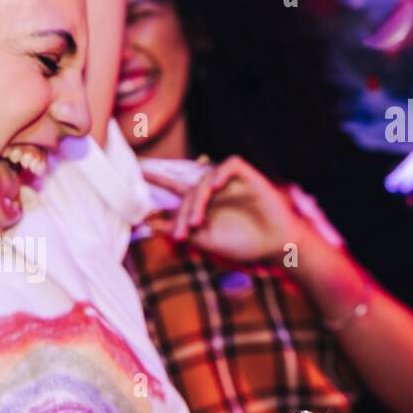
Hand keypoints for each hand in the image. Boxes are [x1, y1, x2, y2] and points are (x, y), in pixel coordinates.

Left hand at [143, 156, 312, 263]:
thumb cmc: (242, 245)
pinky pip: (231, 165)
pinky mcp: (248, 176)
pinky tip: (215, 187)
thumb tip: (151, 225)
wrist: (275, 247)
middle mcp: (214, 190)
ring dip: (197, 202)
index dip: (157, 177)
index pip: (175, 186)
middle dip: (181, 212)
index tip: (137, 168)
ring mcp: (230, 182)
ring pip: (204, 181)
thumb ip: (181, 230)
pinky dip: (221, 173)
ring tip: (197, 223)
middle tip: (182, 234)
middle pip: (188, 191)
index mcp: (202, 203)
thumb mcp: (206, 240)